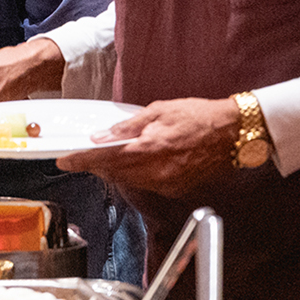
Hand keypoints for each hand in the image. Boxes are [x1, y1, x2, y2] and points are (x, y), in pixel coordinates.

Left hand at [56, 96, 240, 198]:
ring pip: (129, 181)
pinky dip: (135, 174)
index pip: (104, 159)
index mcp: (149, 149)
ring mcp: (166, 183)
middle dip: (96, 165)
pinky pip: (146, 184)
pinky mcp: (175, 188)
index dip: (81, 161)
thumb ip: (128, 127)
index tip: (64, 162)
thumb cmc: (200, 117)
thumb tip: (103, 137)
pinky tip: (136, 162)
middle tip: (84, 155)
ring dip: (115, 170)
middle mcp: (156, 172)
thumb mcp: (158, 110)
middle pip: (114, 173)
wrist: (234, 134)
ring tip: (109, 156)